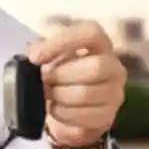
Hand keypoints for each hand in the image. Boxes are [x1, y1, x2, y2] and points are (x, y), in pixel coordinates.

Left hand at [27, 19, 126, 146]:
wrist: (71, 104)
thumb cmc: (61, 71)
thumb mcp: (50, 55)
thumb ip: (42, 50)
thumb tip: (33, 56)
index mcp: (99, 43)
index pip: (90, 33)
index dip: (61, 43)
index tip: (35, 57)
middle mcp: (114, 66)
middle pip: (96, 67)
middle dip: (62, 75)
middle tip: (44, 80)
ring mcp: (115, 93)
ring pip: (86, 94)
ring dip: (59, 95)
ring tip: (47, 94)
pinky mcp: (108, 115)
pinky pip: (84, 115)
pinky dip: (62, 112)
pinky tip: (55, 108)